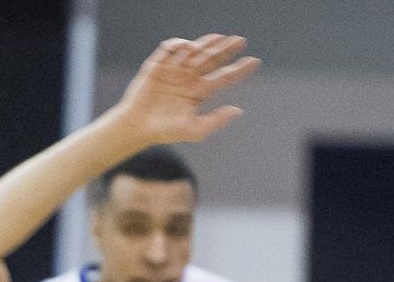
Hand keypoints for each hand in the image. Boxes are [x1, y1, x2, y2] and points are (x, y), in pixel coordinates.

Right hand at [105, 34, 258, 147]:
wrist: (137, 127)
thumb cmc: (166, 131)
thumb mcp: (195, 129)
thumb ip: (216, 121)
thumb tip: (238, 110)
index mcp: (199, 92)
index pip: (223, 76)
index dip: (240, 69)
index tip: (256, 61)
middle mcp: (189, 78)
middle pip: (211, 59)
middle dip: (226, 49)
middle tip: (241, 41)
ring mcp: (174, 70)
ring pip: (194, 52)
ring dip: (206, 44)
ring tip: (219, 38)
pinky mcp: (158, 65)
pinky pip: (169, 50)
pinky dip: (178, 46)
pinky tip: (187, 47)